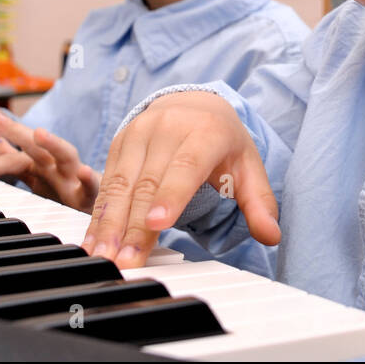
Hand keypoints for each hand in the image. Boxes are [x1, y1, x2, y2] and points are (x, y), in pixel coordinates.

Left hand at [0, 112, 99, 211]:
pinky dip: (89, 179)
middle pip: (34, 145)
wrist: (98, 206)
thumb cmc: (64, 191)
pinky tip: (85, 172)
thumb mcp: (37, 176)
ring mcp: (73, 177)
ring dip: (53, 143)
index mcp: (40, 163)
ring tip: (40, 133)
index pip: (17, 147)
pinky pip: (90, 186)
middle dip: (15, 130)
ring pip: (65, 155)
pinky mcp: (89, 194)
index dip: (1, 136)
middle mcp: (55, 165)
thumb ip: (16, 161)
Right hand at [79, 91, 279, 269]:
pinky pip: (106, 182)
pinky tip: (93, 241)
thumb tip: (271, 235)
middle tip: (126, 261)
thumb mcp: (248, 166)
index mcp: (205, 131)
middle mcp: (167, 128)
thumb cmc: (222, 141)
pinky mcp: (119, 143)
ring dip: (109, 223)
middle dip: (134, 225)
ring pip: (121, 183)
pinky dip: (98, 214)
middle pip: (147, 182)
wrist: (192, 102)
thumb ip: (259, 202)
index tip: (158, 224)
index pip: (186, 166)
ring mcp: (138, 134)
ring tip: (104, 256)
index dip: (171, 195)